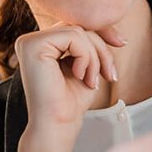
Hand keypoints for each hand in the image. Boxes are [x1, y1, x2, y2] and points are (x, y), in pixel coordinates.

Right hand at [13, 24, 124, 151]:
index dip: (101, 32)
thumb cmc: (71, 102)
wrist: (58, 126)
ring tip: (91, 80)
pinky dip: (86, 57)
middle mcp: (30, 40)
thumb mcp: (86, 65)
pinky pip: (73, 36)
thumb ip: (89, 42)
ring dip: (94, 57)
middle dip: (100, 48)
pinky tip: (79, 76)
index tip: (122, 43)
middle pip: (77, 26)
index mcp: (41, 44)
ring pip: (77, 31)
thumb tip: (110, 25)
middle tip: (108, 75)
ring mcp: (29, 42)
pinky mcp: (32, 46)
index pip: (75, 26)